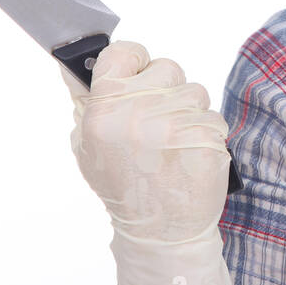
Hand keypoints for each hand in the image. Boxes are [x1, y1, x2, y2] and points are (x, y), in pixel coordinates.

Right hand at [61, 39, 236, 284]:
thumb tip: (72, 63)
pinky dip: (206, 134)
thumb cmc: (121, 185)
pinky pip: (213, 117)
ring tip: (174, 144)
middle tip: (157, 122)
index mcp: (104, 110)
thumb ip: (85, 101)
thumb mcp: (87, 145)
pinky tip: (191, 156)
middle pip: (166, 67)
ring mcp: (175, 125)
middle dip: (166, 89)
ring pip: (195, 91)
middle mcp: (138, 113)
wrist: (158, 231)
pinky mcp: (206, 139)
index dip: (134, 60)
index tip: (138, 73)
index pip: (123, 52)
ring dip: (189, 112)